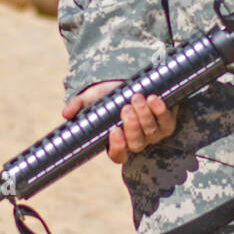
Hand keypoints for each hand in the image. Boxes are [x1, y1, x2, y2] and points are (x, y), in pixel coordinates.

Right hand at [62, 81, 178, 165]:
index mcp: (117, 140)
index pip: (118, 155)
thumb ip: (78, 105)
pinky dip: (161, 111)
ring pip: (152, 133)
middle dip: (132, 126)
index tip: (114, 130)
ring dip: (145, 115)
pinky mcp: (167, 121)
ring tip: (137, 97)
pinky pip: (167, 122)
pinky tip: (154, 99)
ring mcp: (153, 133)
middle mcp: (136, 140)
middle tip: (126, 108)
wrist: (132, 78)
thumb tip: (66, 113)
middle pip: (137, 144)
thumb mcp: (92, 97)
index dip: (118, 147)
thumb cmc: (110, 92)